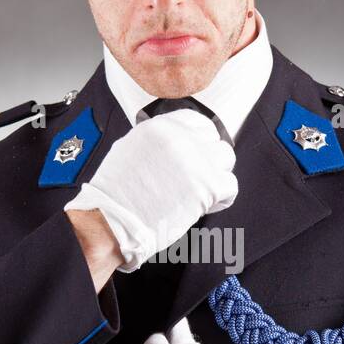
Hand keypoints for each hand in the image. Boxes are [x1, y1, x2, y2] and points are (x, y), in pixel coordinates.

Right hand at [64, 110, 237, 271]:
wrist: (112, 222)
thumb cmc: (115, 195)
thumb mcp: (129, 150)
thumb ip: (156, 142)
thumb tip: (174, 143)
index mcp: (160, 128)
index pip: (197, 122)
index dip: (199, 140)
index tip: (196, 153)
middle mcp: (180, 139)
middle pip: (214, 139)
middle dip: (208, 159)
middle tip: (198, 176)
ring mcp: (196, 161)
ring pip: (226, 158)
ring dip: (217, 175)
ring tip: (201, 190)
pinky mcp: (207, 186)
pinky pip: (231, 186)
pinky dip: (222, 198)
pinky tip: (205, 205)